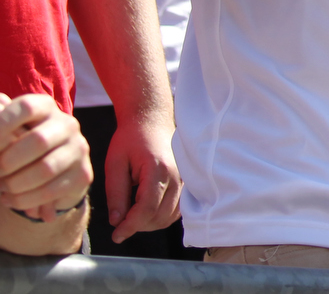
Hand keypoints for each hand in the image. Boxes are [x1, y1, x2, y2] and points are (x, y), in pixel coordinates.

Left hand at [0, 94, 91, 220]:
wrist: (47, 176)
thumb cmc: (17, 149)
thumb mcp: (7, 133)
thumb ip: (1, 122)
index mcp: (45, 108)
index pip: (26, 107)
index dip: (3, 125)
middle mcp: (67, 124)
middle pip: (38, 141)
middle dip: (8, 163)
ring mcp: (79, 149)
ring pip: (45, 169)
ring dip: (14, 184)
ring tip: (2, 188)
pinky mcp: (82, 174)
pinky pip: (50, 190)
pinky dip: (23, 200)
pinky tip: (11, 199)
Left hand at [103, 108, 180, 242]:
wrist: (152, 119)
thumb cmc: (131, 138)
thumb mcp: (115, 164)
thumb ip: (116, 194)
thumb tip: (117, 221)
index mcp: (157, 170)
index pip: (146, 209)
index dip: (130, 227)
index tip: (115, 236)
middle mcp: (177, 176)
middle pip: (160, 216)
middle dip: (138, 226)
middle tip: (120, 224)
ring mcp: (185, 179)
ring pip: (170, 216)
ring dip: (150, 223)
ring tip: (131, 217)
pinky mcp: (186, 181)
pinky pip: (177, 208)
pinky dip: (162, 216)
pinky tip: (146, 211)